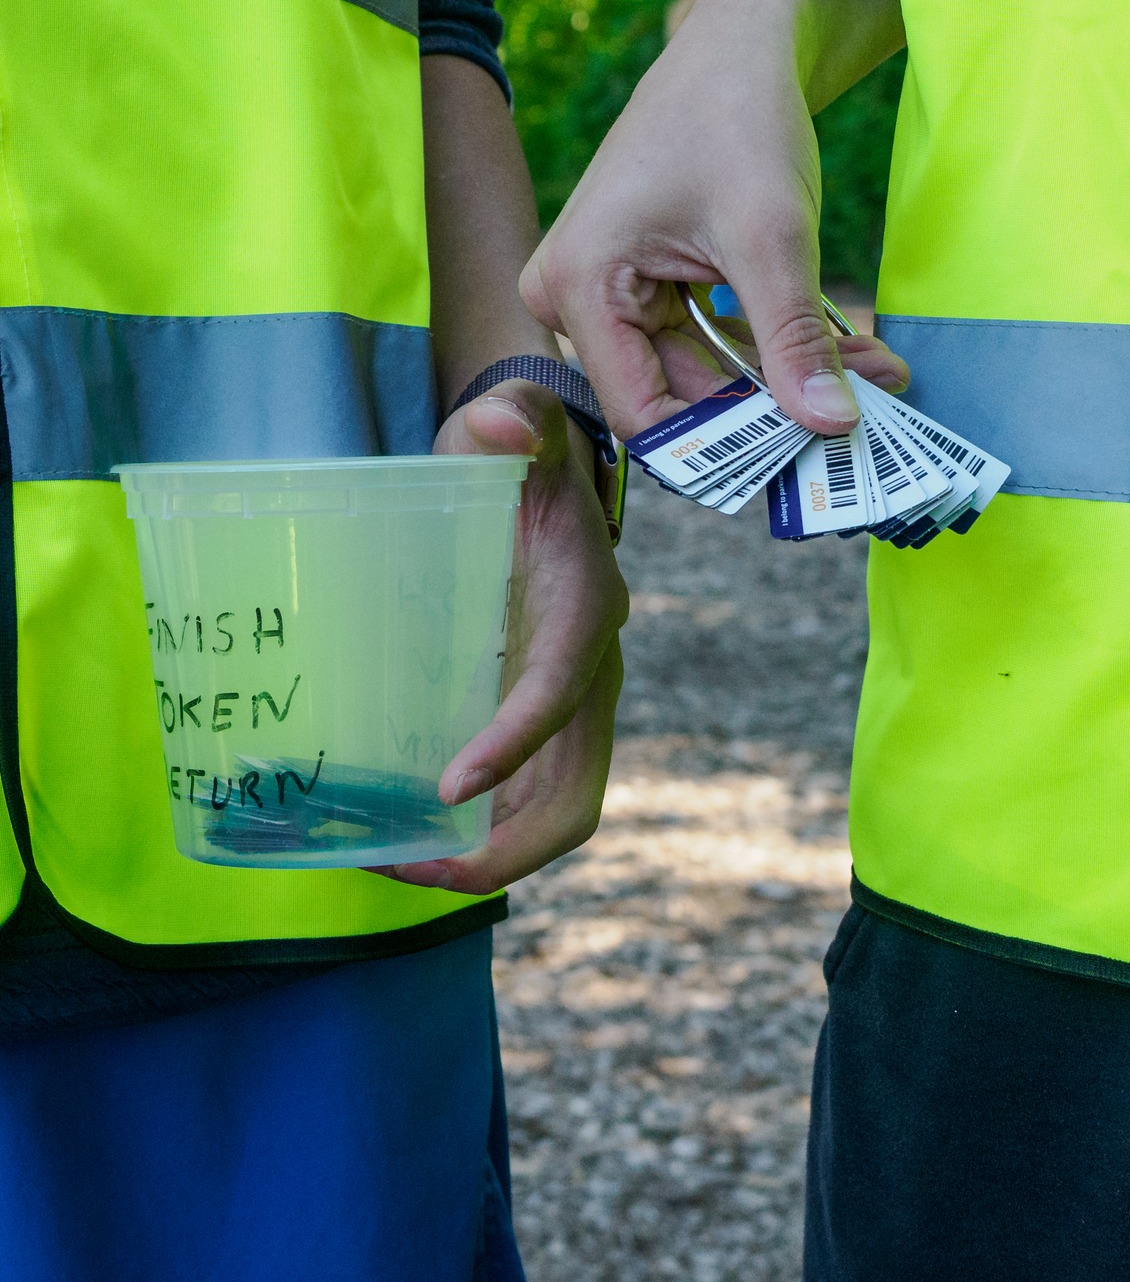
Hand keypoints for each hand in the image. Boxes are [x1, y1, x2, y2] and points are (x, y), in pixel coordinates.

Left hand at [375, 381, 629, 893]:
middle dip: (507, 848)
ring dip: (485, 856)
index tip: (448, 786)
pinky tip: (398, 833)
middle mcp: (588, 667)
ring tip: (389, 862)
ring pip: (554, 811)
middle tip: (412, 864)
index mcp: (586, 604)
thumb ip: (516, 418)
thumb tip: (500, 426)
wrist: (537, 466)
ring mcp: (565, 701)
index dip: (517, 741)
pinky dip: (473, 834)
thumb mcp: (519, 423)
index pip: (564, 687)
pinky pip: (521, 797)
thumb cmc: (518, 449)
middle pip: (578, 790)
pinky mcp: (534, 714)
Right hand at [520, 0, 908, 438]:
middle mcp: (575, 296)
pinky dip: (780, 345)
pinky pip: (713, 340)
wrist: (746, 39)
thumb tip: (829, 427)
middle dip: (776, 405)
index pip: (645, 414)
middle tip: (871, 411)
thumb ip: (793, 339)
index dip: (727, 444)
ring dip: (791, 376)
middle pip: (679, 394)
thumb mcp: (775, 236)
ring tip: (880, 378)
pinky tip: (856, 354)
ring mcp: (611, 292)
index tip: (810, 457)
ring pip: (707, 371)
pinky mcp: (649, 285)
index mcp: (579, 284)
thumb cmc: (741, 115)